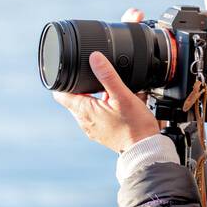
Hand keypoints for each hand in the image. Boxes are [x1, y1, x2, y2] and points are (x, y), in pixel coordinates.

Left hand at [52, 7, 166, 154]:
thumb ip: (107, 75)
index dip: (63, 82)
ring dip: (95, 98)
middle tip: (96, 79)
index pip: (61, 94)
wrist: (145, 149)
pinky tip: (117, 106)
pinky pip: (97, 116)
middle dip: (83, 88)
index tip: (70, 73)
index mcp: (84, 110)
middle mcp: (84, 121)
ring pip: (87, 107)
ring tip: (111, 94)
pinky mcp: (102, 133)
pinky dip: (103, 108)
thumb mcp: (122, 96)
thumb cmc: (134, 125)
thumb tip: (95, 57)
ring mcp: (93, 129)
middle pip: (75, 99)